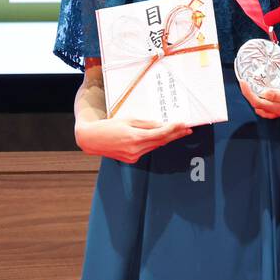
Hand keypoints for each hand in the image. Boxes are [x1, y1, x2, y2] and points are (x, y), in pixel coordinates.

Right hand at [76, 117, 191, 164]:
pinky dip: (154, 143)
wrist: (91, 140)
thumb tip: (162, 125)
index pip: (160, 134)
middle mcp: (135, 150)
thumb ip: (147, 124)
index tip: (184, 124)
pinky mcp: (131, 159)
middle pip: (161, 141)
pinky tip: (161, 138)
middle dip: (175, 135)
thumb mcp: (128, 120)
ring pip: (155, 146)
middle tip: (187, 129)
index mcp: (134, 138)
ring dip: (166, 139)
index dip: (174, 129)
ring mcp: (133, 156)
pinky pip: (147, 149)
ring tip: (179, 132)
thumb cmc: (108, 126)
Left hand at [239, 80, 279, 118]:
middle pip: (255, 104)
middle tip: (243, 82)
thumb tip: (265, 94)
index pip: (257, 102)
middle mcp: (273, 112)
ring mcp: (273, 113)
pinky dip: (257, 101)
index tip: (243, 82)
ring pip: (257, 106)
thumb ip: (279, 95)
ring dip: (251, 97)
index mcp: (276, 108)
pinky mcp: (275, 111)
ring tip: (248, 87)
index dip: (248, 93)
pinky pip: (262, 108)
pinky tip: (258, 95)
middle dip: (247, 93)